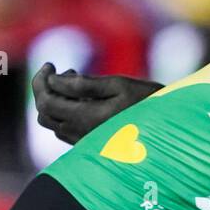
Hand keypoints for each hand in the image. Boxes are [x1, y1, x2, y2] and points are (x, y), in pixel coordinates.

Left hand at [31, 63, 162, 145]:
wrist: (168, 130)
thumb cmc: (147, 102)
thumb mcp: (118, 85)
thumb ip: (84, 84)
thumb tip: (55, 79)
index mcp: (87, 118)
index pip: (46, 102)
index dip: (41, 81)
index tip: (50, 64)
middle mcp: (81, 134)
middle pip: (44, 113)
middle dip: (44, 90)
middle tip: (60, 71)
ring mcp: (85, 142)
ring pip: (53, 123)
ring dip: (55, 100)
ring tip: (75, 82)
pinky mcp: (91, 144)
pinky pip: (64, 130)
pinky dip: (64, 111)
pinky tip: (83, 98)